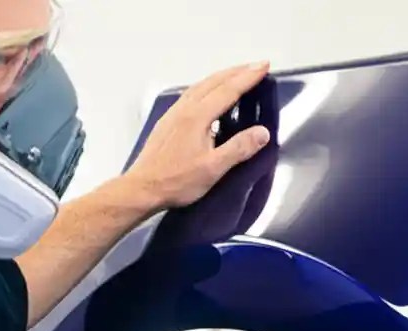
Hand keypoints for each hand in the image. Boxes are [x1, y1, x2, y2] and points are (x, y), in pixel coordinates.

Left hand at [123, 61, 272, 210]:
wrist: (142, 188)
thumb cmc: (178, 181)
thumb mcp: (213, 168)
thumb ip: (239, 148)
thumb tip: (263, 132)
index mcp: (197, 117)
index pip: (228, 90)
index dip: (247, 77)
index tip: (264, 65)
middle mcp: (184, 109)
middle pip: (213, 82)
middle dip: (236, 72)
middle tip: (256, 65)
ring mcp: (174, 114)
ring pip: (200, 86)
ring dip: (221, 77)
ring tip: (236, 75)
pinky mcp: (168, 122)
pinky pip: (191, 95)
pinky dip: (207, 87)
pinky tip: (209, 95)